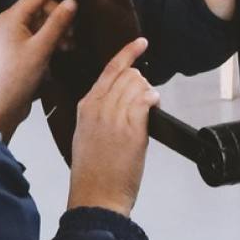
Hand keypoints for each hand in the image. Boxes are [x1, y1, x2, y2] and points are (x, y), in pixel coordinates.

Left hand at [0, 0, 76, 141]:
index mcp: (11, 17)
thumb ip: (57, 23)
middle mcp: (10, 22)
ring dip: (59, 28)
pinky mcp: (18, 48)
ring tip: (69, 44)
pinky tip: (63, 49)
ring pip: (43, 21)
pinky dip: (53, 38)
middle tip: (73, 32)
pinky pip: (39, 33)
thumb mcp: (41, 48)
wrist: (2, 106)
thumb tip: (71, 2)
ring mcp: (13, 35)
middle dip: (61, 14)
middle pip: (42, 6)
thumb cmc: (18, 77)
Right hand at [67, 37, 158, 215]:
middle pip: (127, 75)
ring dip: (148, 92)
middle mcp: (98, 107)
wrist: (96, 195)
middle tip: (145, 97)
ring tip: (148, 107)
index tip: (139, 44)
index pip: (109, 70)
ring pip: (138, 85)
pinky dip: (153, 99)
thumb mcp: (86, 134)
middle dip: (141, 82)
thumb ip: (100, 112)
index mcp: (86, 106)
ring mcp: (114, 117)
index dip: (127, 54)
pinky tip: (154, 105)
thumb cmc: (93, 172)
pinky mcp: (131, 129)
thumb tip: (121, 97)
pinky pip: (146, 100)